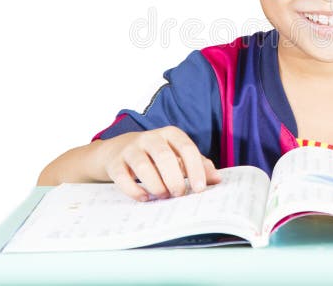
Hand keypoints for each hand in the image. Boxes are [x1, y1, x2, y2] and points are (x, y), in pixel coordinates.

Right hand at [97, 126, 221, 201]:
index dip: (195, 169)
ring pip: (142, 166)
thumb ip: (199, 165)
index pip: (186, 148)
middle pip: (164, 156)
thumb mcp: (178, 155)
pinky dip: (134, 190)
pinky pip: (122, 177)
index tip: (200, 188)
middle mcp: (150, 138)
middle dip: (174, 179)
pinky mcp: (115, 163)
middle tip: (179, 194)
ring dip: (156, 185)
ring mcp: (130, 149)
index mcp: (170, 134)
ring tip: (163, 196)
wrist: (119, 150)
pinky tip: (145, 198)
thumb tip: (217, 179)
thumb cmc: (156, 155)